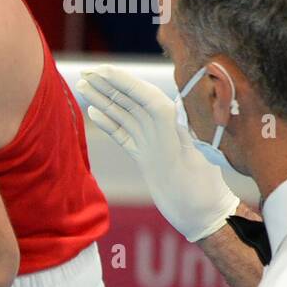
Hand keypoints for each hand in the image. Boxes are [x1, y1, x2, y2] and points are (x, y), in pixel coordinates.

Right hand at [76, 65, 238, 241]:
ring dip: (104, 100)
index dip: (124, 81)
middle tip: (85, 73)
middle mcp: (162, 129)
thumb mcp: (192, 160)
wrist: (204, 216)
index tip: (102, 71)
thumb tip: (172, 105)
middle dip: (108, 85)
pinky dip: (109, 123)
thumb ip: (180, 132)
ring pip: (124, 115)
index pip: (145, 95)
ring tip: (82, 86)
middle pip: (132, 100)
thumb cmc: (200, 192)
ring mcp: (152, 142)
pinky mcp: (146, 156)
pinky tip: (94, 114)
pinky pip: (123, 135)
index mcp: (174, 124)